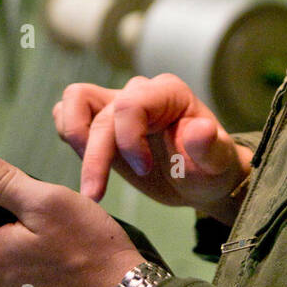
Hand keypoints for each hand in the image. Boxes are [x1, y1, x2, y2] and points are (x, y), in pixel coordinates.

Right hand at [52, 73, 251, 224]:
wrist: (198, 180)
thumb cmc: (209, 168)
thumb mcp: (217, 163)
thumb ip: (210, 146)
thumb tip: (200, 129)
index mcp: (168, 92)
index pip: (130, 104)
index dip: (128, 140)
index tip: (143, 170)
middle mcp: (139, 92)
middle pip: (100, 113)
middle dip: (96, 156)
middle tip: (97, 194)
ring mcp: (116, 104)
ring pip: (75, 99)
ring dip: (74, 138)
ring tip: (88, 176)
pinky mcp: (100, 122)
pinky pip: (68, 112)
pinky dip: (69, 136)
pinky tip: (88, 167)